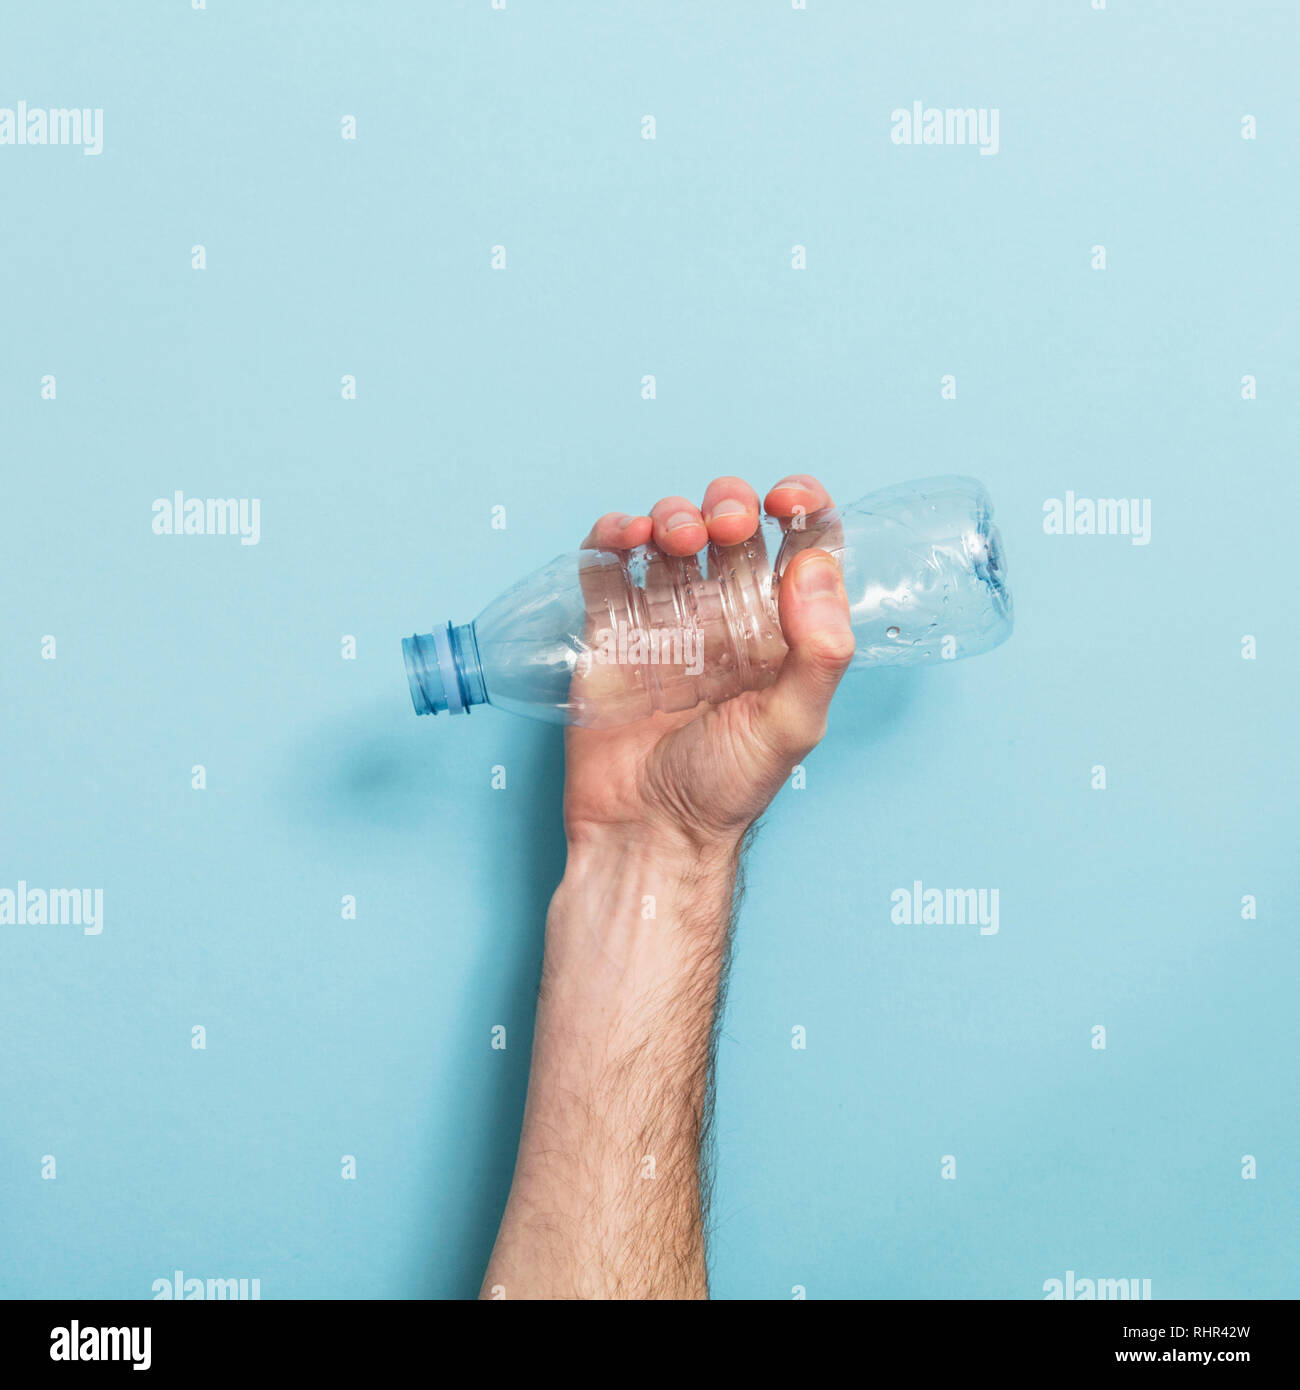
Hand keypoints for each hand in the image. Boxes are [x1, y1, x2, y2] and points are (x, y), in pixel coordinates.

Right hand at [563, 474, 854, 858]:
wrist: (645, 832)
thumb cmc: (724, 790)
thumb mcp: (793, 726)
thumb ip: (819, 651)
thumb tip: (816, 567)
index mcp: (780, 632)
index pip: (801, 547)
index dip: (801, 508)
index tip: (788, 500)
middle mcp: (724, 618)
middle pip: (731, 528)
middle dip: (728, 505)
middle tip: (726, 524)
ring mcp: (664, 621)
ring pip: (670, 535)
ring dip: (673, 514)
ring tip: (673, 536)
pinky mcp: (608, 631)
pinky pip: (607, 565)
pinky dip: (612, 535)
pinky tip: (625, 541)